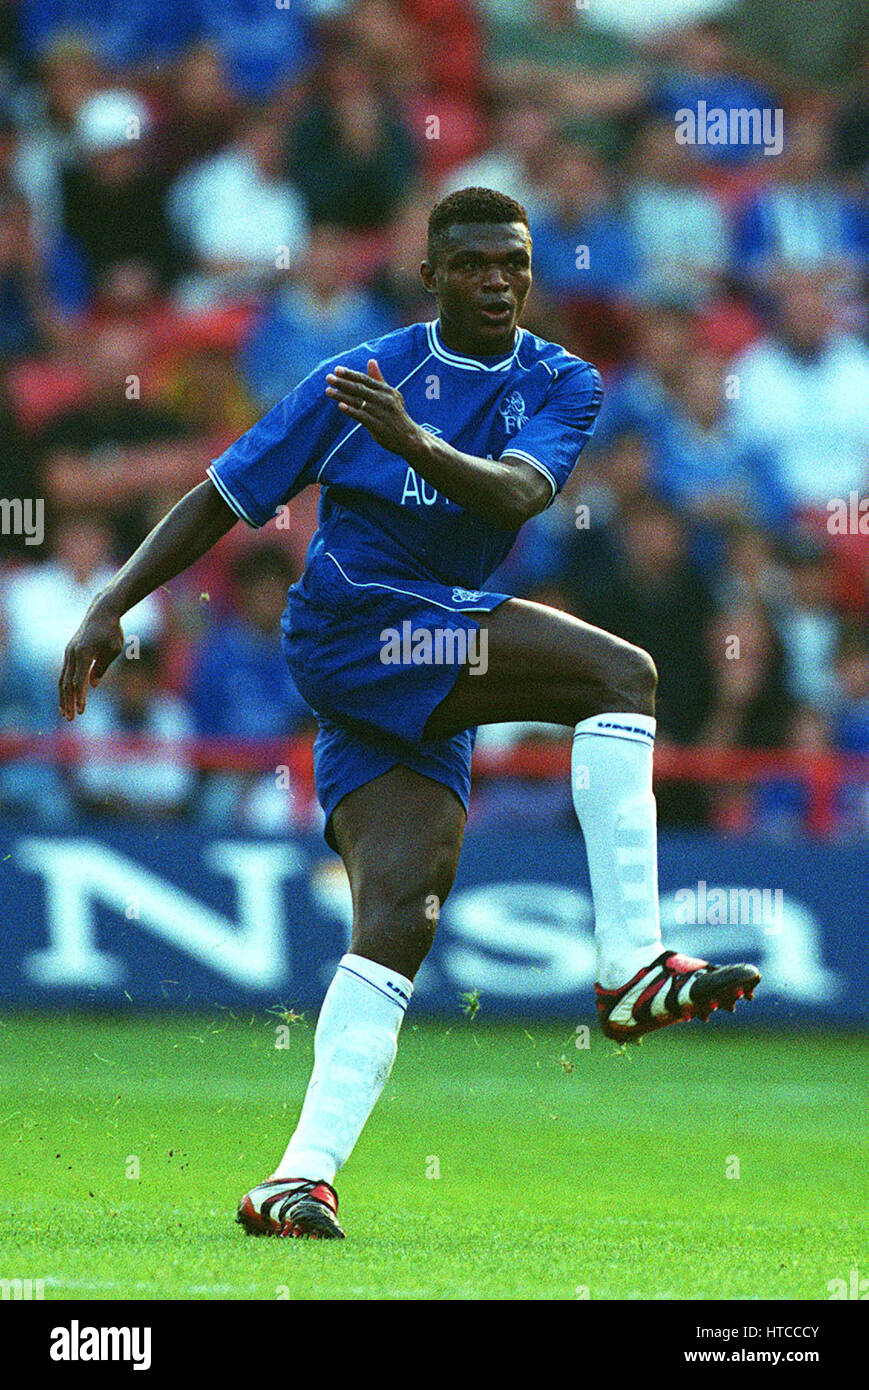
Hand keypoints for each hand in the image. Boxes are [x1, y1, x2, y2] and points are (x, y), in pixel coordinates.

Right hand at [59, 600, 124, 720]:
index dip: (79, 697)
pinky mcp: (70, 652)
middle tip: (71, 718)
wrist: (102, 612)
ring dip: (63, 697)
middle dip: (68, 702)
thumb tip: (91, 685)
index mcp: (83, 653)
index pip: (79, 681)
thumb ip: (102, 667)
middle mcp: (72, 653)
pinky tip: (67, 697)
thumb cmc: (112, 631)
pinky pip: (65, 673)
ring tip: (65, 713)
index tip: (81, 711)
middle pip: (66, 683)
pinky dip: (64, 686)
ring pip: (62, 679)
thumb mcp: (113, 650)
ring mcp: (69, 652)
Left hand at [325, 360, 421, 456]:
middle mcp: (384, 399)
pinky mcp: (379, 426)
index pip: (365, 379)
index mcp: (386, 390)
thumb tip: (371, 361)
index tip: (336, 370)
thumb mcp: (391, 395)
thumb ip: (378, 379)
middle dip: (342, 382)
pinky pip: (362, 417)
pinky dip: (351, 411)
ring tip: (328, 391)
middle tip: (328, 378)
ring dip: (342, 396)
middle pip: (360, 389)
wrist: (409, 438)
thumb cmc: (396, 415)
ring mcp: (381, 413)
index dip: (350, 374)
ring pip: (358, 402)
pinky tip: (340, 406)